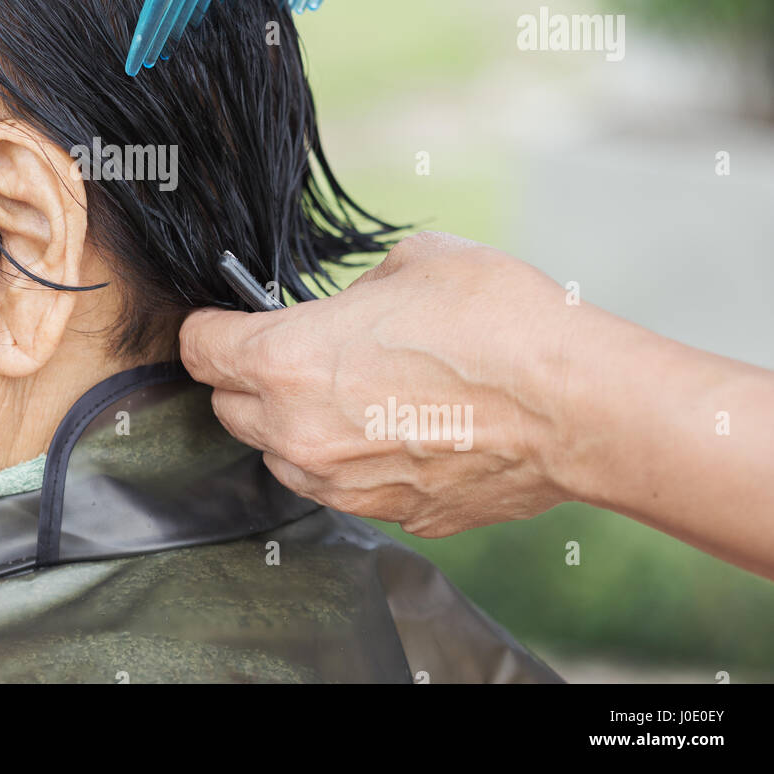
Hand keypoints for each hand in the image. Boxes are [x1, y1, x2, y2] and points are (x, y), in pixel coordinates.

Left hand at [181, 230, 773, 578]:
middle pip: (229, 408)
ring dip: (294, 425)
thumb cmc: (496, 322)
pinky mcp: (389, 512)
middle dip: (249, 378)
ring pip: (280, 456)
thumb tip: (353, 303)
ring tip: (355, 392)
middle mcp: (298, 432)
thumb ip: (355, 287)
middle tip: (297, 351)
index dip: (211, 327)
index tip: (229, 320)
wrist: (576, 404)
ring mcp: (341, 483)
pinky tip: (398, 428)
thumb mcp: (411, 262)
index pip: (198, 349)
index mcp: (284, 360)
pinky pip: (340, 485)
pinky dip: (349, 460)